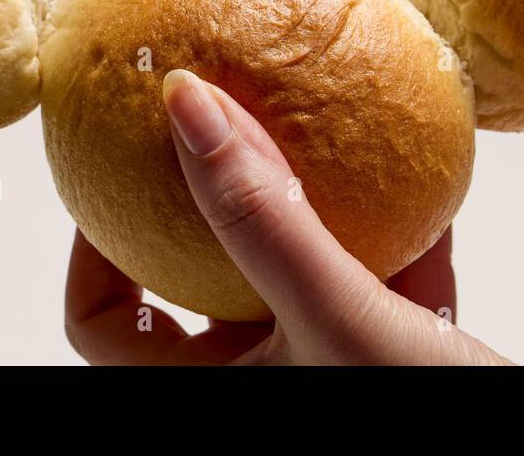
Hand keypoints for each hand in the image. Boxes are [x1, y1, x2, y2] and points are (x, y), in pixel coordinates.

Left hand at [64, 69, 510, 364]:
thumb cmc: (429, 418)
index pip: (104, 323)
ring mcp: (332, 366)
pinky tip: (418, 169)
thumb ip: (261, 217)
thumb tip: (185, 105)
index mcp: (215, 394)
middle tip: (218, 125)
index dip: (95, 244)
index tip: (122, 166)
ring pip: (297, 272)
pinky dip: (398, 228)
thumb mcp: (337, 314)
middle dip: (214, 200)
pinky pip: (384, 277)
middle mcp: (264, 381)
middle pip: (201, 282)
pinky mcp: (399, 356)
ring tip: (309, 126)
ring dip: (309, 202)